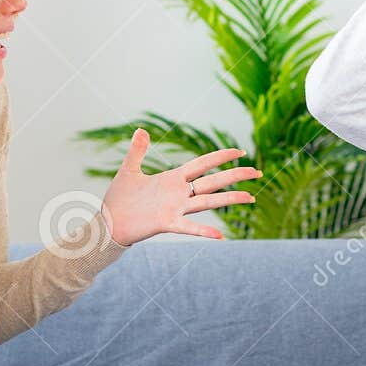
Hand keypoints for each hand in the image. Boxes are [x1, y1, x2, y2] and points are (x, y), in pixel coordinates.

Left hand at [97, 129, 259, 245]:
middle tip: (258, 172)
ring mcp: (175, 208)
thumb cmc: (118, 198)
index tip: (240, 151)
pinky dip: (204, 231)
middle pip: (213, 181)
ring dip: (230, 199)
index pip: (202, 164)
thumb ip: (137, 151)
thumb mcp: (129, 170)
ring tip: (252, 197)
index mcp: (172, 178)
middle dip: (236, 176)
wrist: (108, 222)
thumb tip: (141, 129)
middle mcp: (178, 193)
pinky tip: (221, 236)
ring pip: (208, 201)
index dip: (221, 156)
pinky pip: (188, 228)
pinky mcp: (166, 223)